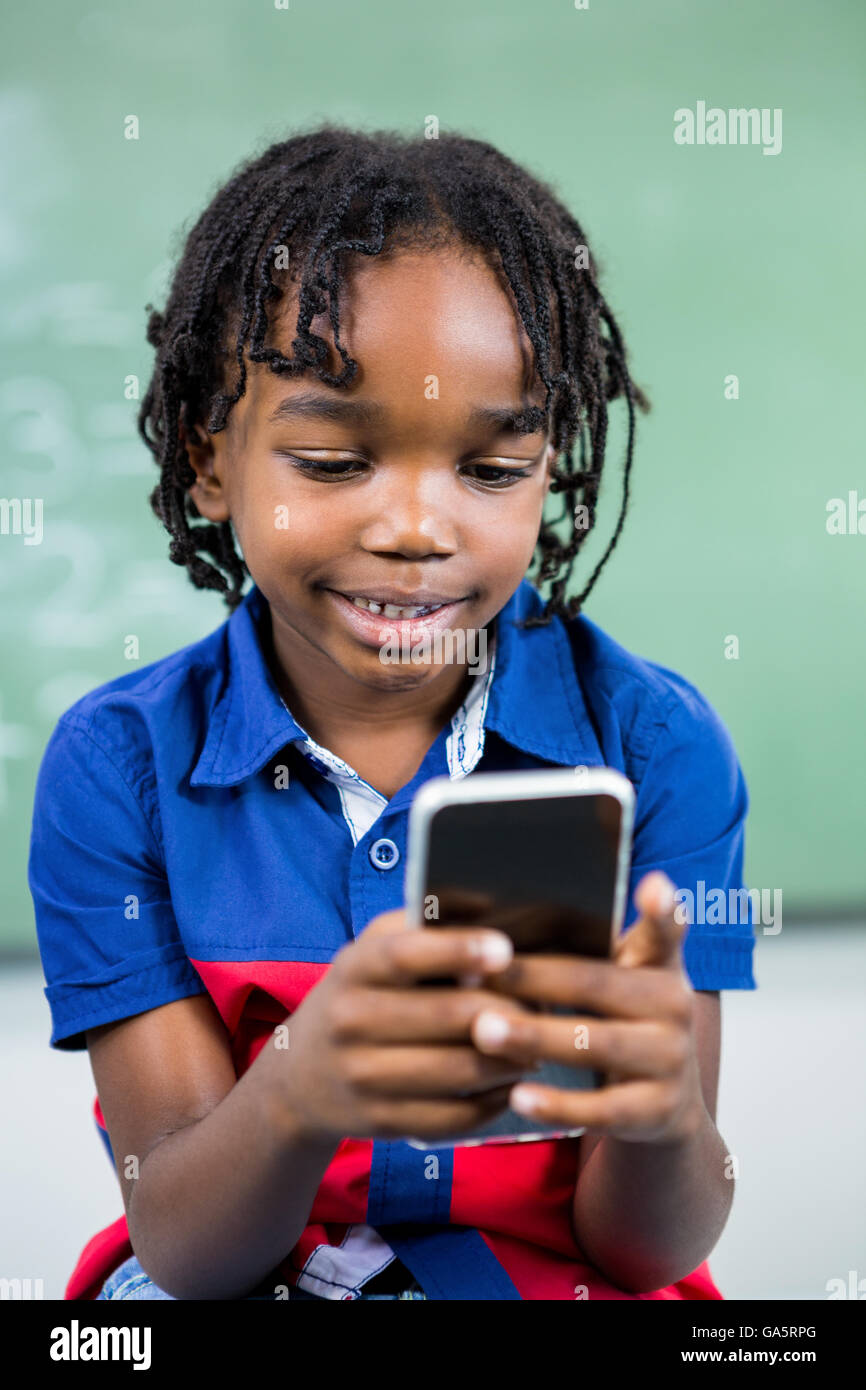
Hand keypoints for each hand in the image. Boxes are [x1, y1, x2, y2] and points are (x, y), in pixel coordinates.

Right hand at [276, 909, 534, 1144]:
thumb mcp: (371, 952)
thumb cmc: (357, 997)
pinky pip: (454, 1116)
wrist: (298, 1079)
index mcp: (354, 968)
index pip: (406, 954)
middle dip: (507, 1011)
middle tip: (544, 1006)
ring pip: (459, 1070)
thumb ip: (423, 926)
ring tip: (537, 1045)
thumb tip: (490, 905)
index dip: (458, 950)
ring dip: (510, 1059)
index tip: (505, 948)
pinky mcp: (382, 1123)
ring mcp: (363, 1077)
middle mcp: (351, 1021)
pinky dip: (493, 1100)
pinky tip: (510, 1084)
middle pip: (447, 1016)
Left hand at [468, 872, 707, 1143]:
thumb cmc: (626, 1022)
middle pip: (598, 986)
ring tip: (484, 1031)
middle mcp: (674, 1007)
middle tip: (479, 973)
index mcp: (661, 965)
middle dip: (534, 981)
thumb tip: (498, 930)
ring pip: (597, 1045)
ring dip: (535, 1036)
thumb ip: (584, 943)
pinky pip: (601, 1108)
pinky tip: (517, 1096)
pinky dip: (557, 1104)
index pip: (666, 931)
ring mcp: (670, 1060)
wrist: (668, 1103)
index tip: (652, 885)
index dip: (663, 908)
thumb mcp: (624, 976)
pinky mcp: (656, 1111)